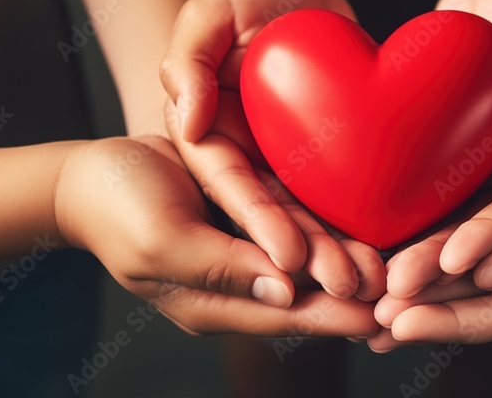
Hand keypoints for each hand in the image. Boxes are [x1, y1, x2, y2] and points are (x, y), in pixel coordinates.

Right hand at [54, 135, 380, 336]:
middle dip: (351, 295)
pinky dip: (327, 228)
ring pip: (306, 262)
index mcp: (212, 301)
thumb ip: (221, 269)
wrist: (92, 172)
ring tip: (393, 267)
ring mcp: (244, 251)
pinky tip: (363, 225)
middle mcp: (236, 283)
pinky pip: (295, 225)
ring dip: (347, 262)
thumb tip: (285, 293)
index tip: (376, 318)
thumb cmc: (117, 207)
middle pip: (304, 294)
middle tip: (399, 294)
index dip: (330, 316)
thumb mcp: (162, 241)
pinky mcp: (248, 218)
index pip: (283, 316)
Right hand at [157, 0, 382, 299]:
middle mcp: (245, 159)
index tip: (287, 258)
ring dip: (342, 252)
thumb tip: (188, 120)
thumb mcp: (210, 7)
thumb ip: (189, 59)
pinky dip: (369, 221)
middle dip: (309, 256)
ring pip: (313, 217)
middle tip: (346, 288)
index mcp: (207, 134)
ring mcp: (286, 162)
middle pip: (274, 216)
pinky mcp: (328, 158)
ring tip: (377, 284)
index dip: (258, 222)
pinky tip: (399, 248)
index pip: (228, 185)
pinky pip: (347, 193)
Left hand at [370, 129, 491, 346]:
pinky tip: (400, 251)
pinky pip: (471, 241)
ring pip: (464, 277)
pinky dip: (435, 252)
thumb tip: (490, 275)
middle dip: (419, 314)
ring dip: (419, 288)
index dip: (445, 323)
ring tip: (369, 299)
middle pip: (470, 305)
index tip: (395, 324)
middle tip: (365, 321)